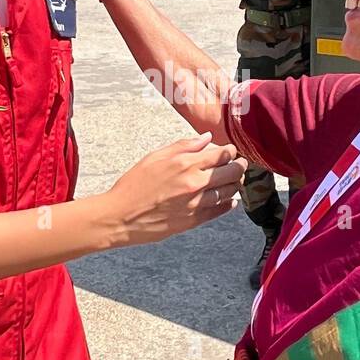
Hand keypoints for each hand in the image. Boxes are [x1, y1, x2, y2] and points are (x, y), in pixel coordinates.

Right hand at [104, 131, 245, 245]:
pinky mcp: (193, 221)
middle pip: (232, 172)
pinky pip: (219, 211)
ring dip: (235, 185)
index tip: (231, 151)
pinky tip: (228, 200)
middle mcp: (194, 183)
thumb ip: (183, 146)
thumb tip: (206, 138)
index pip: (222, 154)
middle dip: (239, 167)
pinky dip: (228, 204)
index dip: (231, 151)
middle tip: (239, 165)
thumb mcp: (155, 157)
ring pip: (230, 192)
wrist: (120, 216)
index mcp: (185, 163)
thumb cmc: (133, 185)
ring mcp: (196, 203)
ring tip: (233, 181)